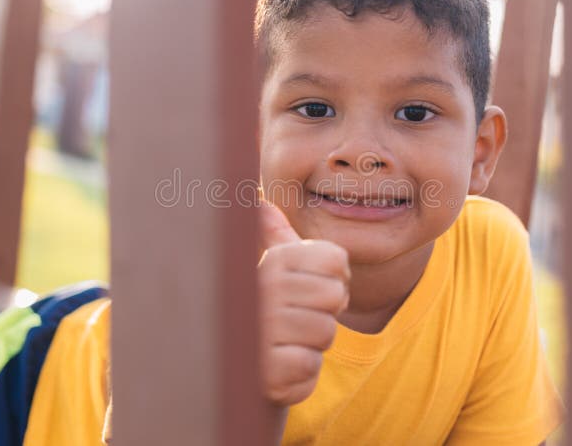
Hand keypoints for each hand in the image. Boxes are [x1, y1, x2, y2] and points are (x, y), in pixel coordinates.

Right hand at [258, 203, 350, 405]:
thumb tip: (258, 201)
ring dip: (312, 344)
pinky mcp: (265, 370)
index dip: (336, 279)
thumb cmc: (265, 313)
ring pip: (325, 332)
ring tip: (287, 341)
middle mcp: (264, 287)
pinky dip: (301, 371)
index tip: (313, 290)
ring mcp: (263, 329)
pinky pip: (310, 365)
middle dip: (325, 313)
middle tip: (301, 319)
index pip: (336, 259)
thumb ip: (273, 237)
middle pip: (335, 295)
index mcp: (273, 259)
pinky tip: (281, 365)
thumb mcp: (271, 270)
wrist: (235, 368)